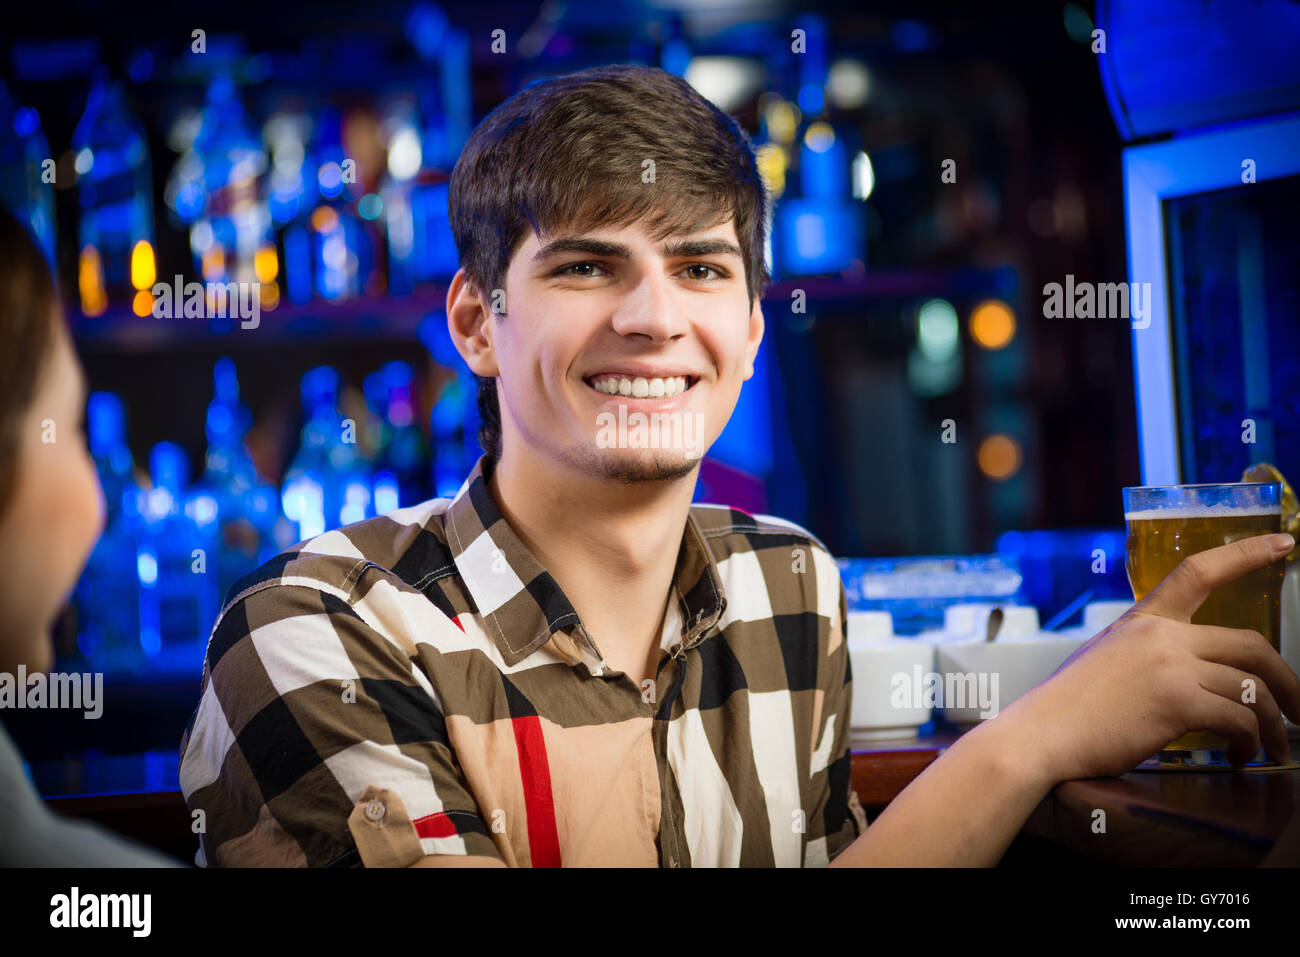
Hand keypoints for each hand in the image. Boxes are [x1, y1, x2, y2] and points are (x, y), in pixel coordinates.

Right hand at [1002, 532, 1299, 781]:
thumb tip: (1186, 672)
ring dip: (1272, 724)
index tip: (1284, 544)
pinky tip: (1240, 755)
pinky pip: (1239, 720)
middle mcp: (1161, 635)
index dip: (1247, 554)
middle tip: (1299, 706)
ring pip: (1253, 689)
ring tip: (1269, 744)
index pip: (1200, 571)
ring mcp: (1170, 667)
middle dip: (1288, 681)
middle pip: (1252, 645)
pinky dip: (1250, 743)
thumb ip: (1146, 652)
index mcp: (1142, 619)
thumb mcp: (1105, 657)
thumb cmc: (1067, 706)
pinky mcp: (1177, 702)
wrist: (1040, 733)